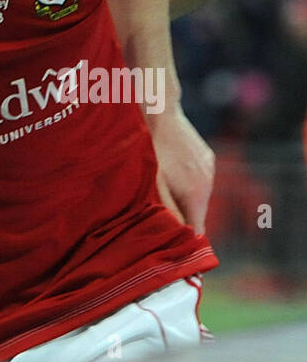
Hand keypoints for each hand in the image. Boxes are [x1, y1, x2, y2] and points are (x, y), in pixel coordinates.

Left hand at [149, 109, 214, 232]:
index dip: (188, 241)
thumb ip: (168, 210)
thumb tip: (177, 235)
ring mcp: (210, 169)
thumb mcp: (154, 183)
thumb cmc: (151, 148)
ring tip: (165, 191)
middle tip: (163, 218)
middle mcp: (208, 184)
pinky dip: (189, 182)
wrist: (161, 112)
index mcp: (196, 195)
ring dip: (186, 198)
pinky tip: (173, 172)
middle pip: (198, 213)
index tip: (177, 249)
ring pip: (199, 195)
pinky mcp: (208, 157)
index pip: (198, 230)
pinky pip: (200, 179)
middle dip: (184, 218)